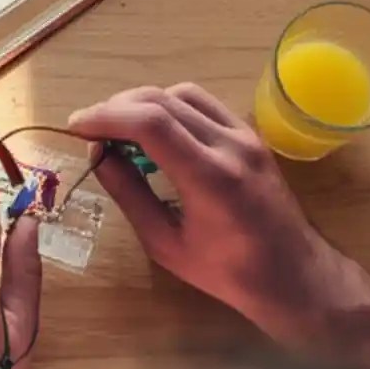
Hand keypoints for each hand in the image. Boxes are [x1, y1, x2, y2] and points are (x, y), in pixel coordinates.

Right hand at [68, 84, 329, 319]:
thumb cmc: (227, 272)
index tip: (75, 128)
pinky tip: (153, 129)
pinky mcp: (251, 135)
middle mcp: (231, 145)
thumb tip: (98, 156)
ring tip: (117, 128)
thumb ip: (130, 195)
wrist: (294, 275)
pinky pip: (203, 104)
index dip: (105, 117)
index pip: (149, 123)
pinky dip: (169, 106)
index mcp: (210, 177)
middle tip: (88, 129)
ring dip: (142, 102)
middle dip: (116, 107)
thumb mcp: (165, 243)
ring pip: (182, 93)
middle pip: (162, 100)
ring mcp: (245, 135)